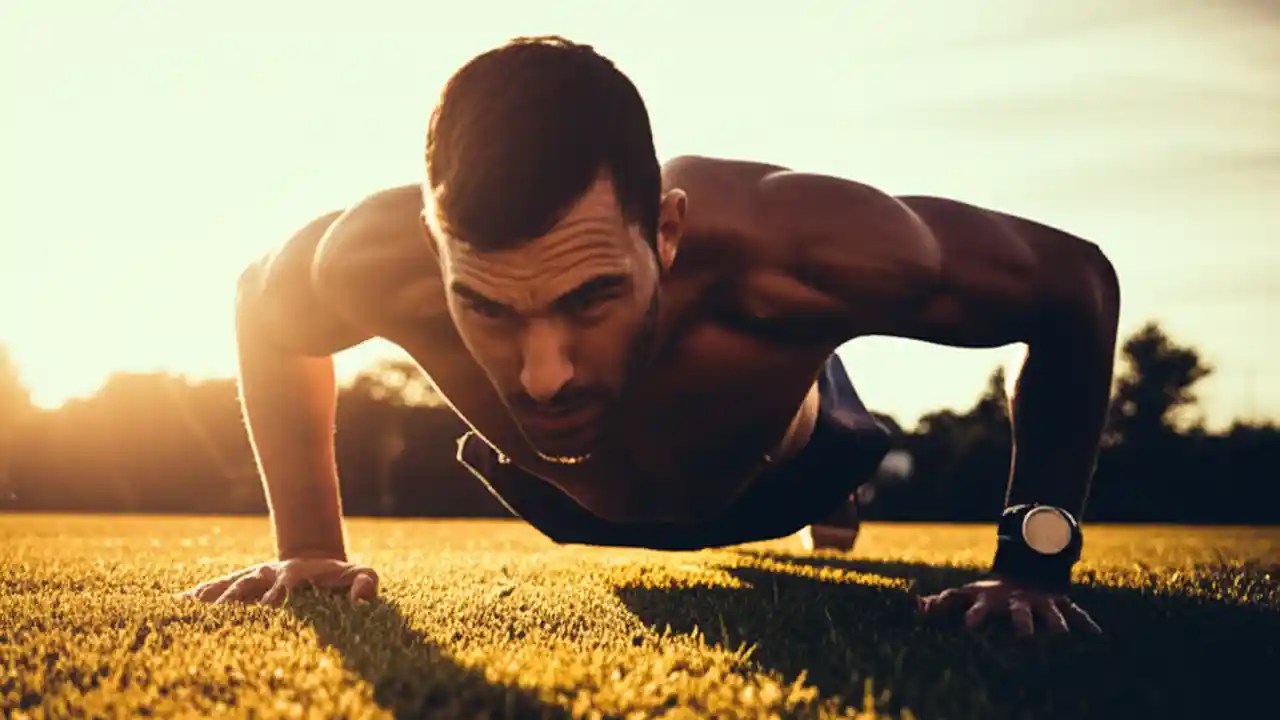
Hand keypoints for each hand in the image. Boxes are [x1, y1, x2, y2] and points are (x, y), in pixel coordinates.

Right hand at [175, 555, 378, 605]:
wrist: (315, 560)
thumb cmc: (339, 575)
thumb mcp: (359, 574)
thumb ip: (365, 583)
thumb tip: (362, 602)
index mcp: (294, 576)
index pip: (283, 588)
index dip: (277, 596)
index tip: (270, 607)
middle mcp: (268, 575)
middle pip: (248, 586)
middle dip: (236, 600)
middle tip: (222, 617)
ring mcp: (252, 578)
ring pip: (229, 588)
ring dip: (212, 600)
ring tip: (189, 612)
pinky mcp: (239, 583)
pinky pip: (215, 588)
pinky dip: (197, 596)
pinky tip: (177, 604)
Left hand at [917, 578, 1101, 635]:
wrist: (1024, 573)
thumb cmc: (987, 594)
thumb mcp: (965, 594)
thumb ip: (942, 603)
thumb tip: (919, 608)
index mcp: (991, 601)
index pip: (980, 607)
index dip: (974, 616)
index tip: (969, 626)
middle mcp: (1016, 602)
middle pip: (1020, 613)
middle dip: (1022, 623)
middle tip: (1025, 636)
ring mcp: (1040, 602)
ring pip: (1051, 613)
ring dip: (1057, 624)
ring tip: (1063, 637)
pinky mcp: (1060, 604)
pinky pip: (1076, 613)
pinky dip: (1086, 623)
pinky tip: (1098, 636)